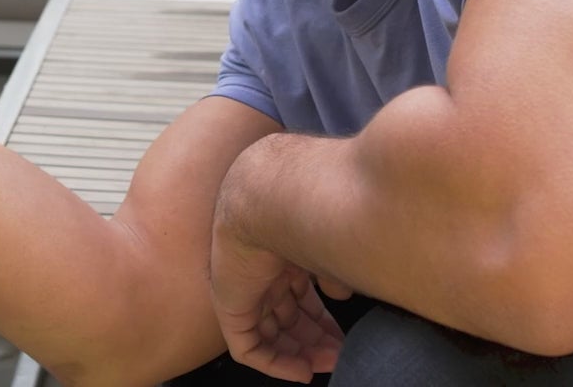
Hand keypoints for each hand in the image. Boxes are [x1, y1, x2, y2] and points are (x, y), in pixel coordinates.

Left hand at [209, 225, 347, 381]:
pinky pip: (247, 347)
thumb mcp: (327, 249)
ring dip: (298, 353)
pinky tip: (301, 371)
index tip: (343, 338)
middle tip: (338, 356)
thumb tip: (340, 296)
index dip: (322, 320)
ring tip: (324, 365)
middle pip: (286, 317)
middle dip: (313, 340)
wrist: (265, 203)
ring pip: (268, 334)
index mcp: (282, 257)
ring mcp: (243, 291)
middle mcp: (261, 274)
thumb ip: (334, 273)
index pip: (301, 296)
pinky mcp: (229, 308)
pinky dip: (275, 364)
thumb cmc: (302, 217)